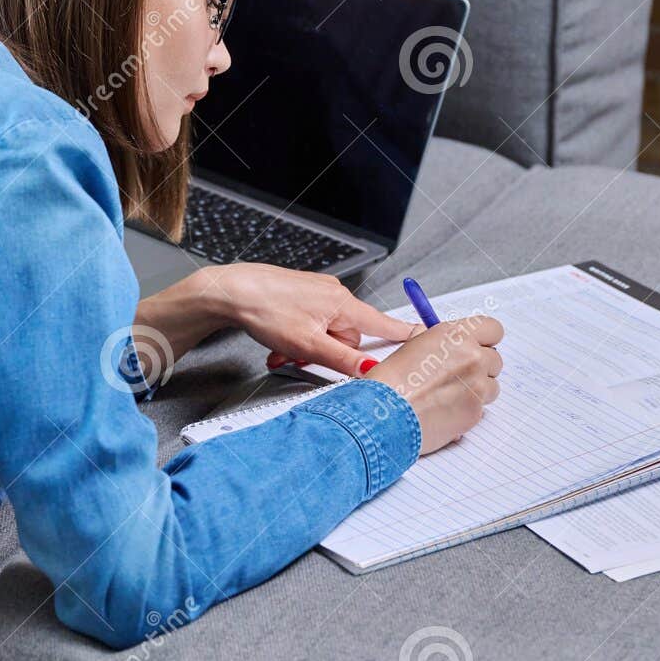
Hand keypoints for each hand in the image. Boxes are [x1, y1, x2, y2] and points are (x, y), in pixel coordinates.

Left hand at [200, 263, 417, 375]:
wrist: (231, 291)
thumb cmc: (266, 308)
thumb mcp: (309, 344)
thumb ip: (344, 359)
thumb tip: (372, 369)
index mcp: (343, 305)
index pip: (384, 324)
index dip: (406, 334)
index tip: (428, 337)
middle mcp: (334, 296)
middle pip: (349, 337)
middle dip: (328, 353)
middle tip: (304, 358)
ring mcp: (317, 295)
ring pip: (326, 333)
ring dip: (308, 349)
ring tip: (285, 352)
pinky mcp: (301, 297)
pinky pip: (310, 325)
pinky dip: (298, 339)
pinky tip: (280, 345)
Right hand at [366, 315, 503, 453]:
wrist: (384, 416)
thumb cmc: (390, 384)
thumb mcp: (412, 347)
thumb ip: (437, 341)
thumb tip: (448, 341)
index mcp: (455, 335)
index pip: (492, 328)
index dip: (485, 339)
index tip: (478, 346)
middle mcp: (471, 356)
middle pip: (495, 358)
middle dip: (480, 367)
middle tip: (458, 376)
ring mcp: (477, 385)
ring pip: (491, 385)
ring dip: (476, 390)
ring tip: (447, 396)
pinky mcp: (476, 412)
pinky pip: (481, 408)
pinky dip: (467, 410)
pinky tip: (444, 411)